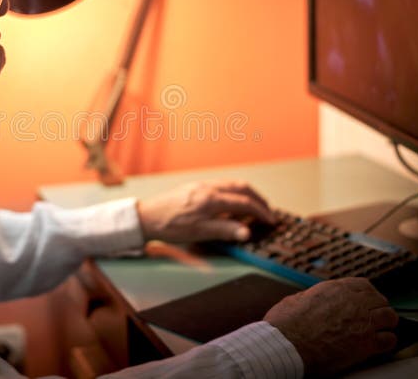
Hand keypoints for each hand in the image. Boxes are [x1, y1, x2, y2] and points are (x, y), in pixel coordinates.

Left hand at [135, 180, 276, 242]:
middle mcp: (208, 188)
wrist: (147, 216)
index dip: (261, 212)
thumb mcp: (199, 233)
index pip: (244, 203)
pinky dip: (234, 192)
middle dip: (258, 199)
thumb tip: (247, 232)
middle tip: (268, 211)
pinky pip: (222, 185)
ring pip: (232, 184)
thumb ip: (224, 230)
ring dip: (247, 194)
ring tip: (254, 206)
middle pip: (242, 188)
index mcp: (211, 199)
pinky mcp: (196, 186)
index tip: (271, 221)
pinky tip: (233, 203)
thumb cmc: (170, 226)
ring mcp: (202, 185)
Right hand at [264, 278, 398, 376]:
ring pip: (390, 317)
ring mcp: (362, 321)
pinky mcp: (366, 343)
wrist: (288, 344)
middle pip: (380, 300)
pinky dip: (386, 342)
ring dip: (386, 324)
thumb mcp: (296, 300)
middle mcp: (353, 301)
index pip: (363, 285)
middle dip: (378, 309)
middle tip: (374, 318)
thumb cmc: (286, 324)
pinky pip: (389, 339)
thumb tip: (310, 300)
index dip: (367, 295)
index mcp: (335, 289)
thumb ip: (311, 298)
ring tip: (380, 330)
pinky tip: (379, 345)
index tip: (365, 302)